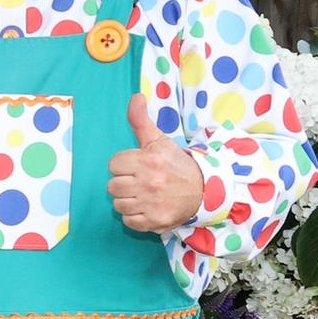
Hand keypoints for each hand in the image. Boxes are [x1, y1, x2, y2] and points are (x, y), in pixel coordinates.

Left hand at [108, 94, 203, 231]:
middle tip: (139, 181)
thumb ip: (141, 121)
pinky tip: (146, 207)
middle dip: (123, 183)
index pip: (113, 164)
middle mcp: (150, 182)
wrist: (204, 191)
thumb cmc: (176, 164)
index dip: (122, 165)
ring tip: (143, 194)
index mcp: (149, 160)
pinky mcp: (155, 221)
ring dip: (128, 200)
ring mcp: (152, 203)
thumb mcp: (159, 141)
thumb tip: (135, 97)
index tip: (136, 166)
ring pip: (118, 204)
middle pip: (112, 186)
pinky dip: (135, 216)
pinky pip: (128, 221)